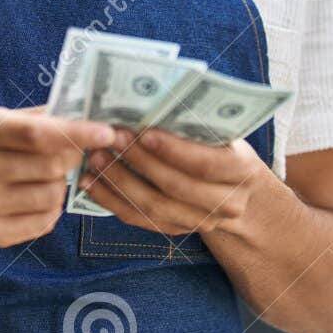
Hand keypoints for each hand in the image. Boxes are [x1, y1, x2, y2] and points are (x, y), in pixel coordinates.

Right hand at [0, 107, 114, 247]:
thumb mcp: (8, 120)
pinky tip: (36, 199)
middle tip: (72, 155)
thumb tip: (94, 114)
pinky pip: (45, 222)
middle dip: (72, 159)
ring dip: (61, 186)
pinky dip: (52, 210)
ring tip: (46, 178)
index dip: (76, 133)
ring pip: (52, 196)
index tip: (107, 133)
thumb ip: (46, 117)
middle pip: (50, 166)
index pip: (37, 133)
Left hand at [78, 127, 269, 235]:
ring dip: (120, 182)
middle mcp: (227, 203)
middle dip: (140, 161)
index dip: (173, 150)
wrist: (234, 187)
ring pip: (155, 207)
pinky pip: (140, 219)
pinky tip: (91, 181)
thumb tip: (152, 102)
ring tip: (96, 157)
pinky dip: (112, 200)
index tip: (143, 131)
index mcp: (241, 171)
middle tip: (112, 138)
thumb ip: (195, 123)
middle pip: (176, 186)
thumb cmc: (221, 144)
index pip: (205, 164)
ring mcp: (201, 222)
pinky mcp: (176, 230)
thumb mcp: (220, 130)